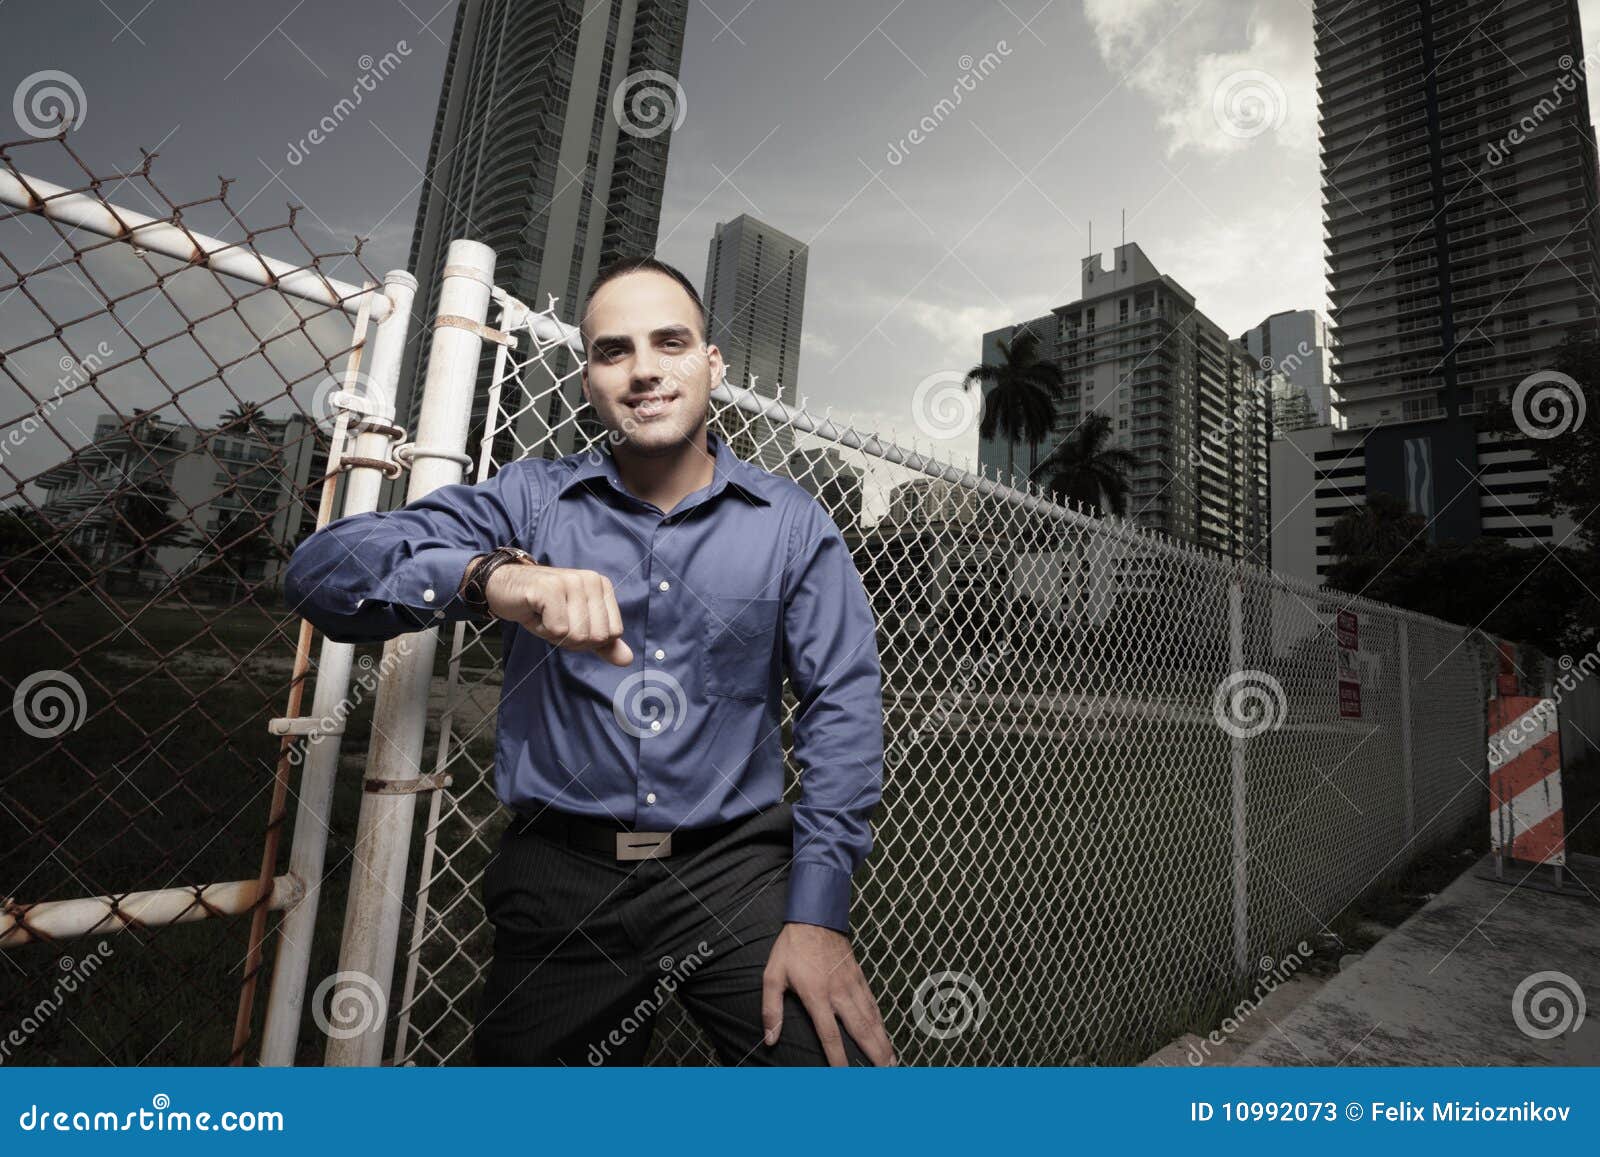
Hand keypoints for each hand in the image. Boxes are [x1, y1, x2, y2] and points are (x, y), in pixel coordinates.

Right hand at [482, 560, 633, 665]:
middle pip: (595, 637)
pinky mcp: (550, 588)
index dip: (587, 640)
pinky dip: (542, 629)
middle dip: (571, 639)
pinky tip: (535, 612)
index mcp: (602, 586)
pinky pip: (557, 629)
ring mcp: (571, 582)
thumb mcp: (576, 626)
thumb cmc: (541, 607)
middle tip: (553, 620)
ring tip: (544, 615)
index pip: (612, 634)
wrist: (504, 586)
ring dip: (554, 634)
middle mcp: (591, 580)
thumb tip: (627, 659)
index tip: (568, 624)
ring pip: (576, 635)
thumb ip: (603, 642)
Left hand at [762, 922, 895, 1065]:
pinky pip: (872, 1002)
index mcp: (816, 995)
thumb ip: (771, 1009)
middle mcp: (839, 993)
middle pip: (860, 1029)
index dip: (837, 1057)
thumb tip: (770, 1038)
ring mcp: (852, 984)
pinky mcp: (859, 976)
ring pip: (871, 1018)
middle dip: (873, 1053)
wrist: (815, 917)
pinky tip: (884, 1032)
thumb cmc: (791, 947)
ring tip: (890, 1061)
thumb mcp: (772, 976)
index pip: (829, 1034)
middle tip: (883, 1074)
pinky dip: (880, 1020)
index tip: (843, 1076)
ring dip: (882, 1040)